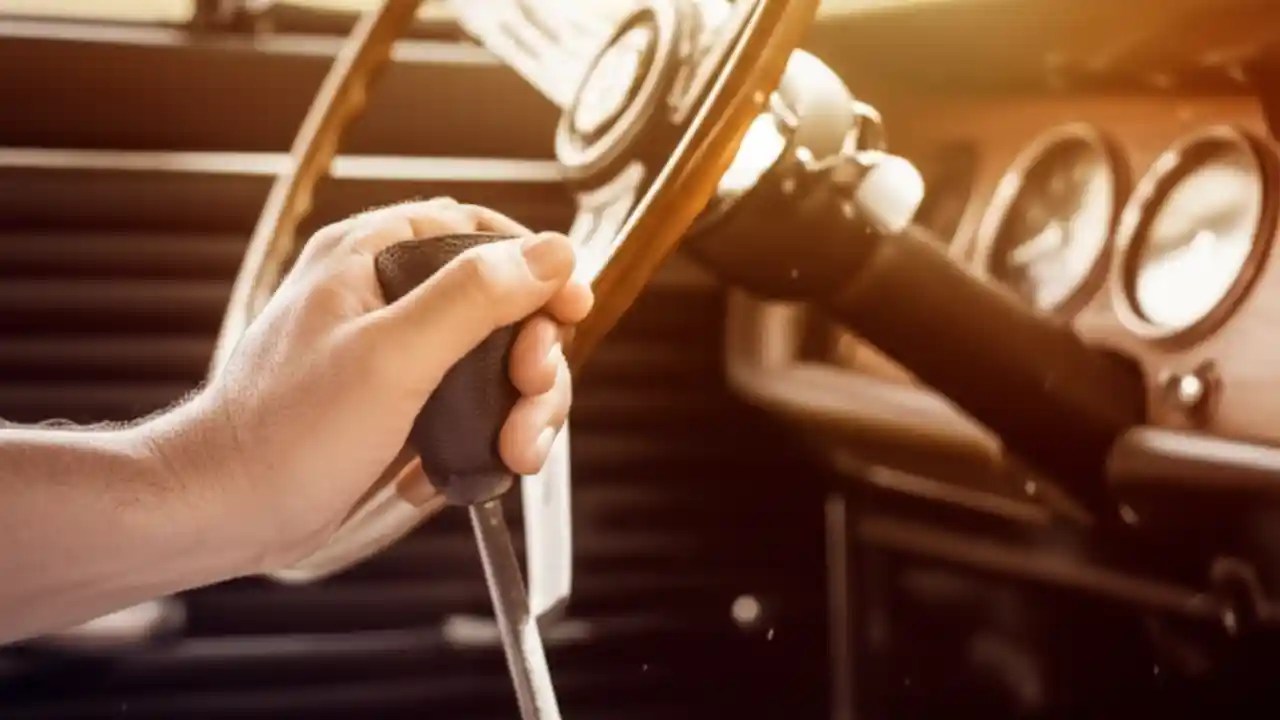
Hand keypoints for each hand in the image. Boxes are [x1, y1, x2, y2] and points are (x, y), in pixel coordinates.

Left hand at [154, 199, 592, 571]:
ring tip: (510, 455)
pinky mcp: (400, 405)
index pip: (481, 233)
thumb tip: (553, 252)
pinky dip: (481, 441)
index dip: (537, 269)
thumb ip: (472, 298)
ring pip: (495, 364)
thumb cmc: (286, 432)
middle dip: (533, 360)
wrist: (225, 513)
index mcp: (373, 256)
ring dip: (518, 411)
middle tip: (530, 401)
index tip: (571, 310)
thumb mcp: (391, 357)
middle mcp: (387, 295)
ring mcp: (396, 353)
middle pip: (504, 306)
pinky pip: (470, 407)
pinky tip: (454, 474)